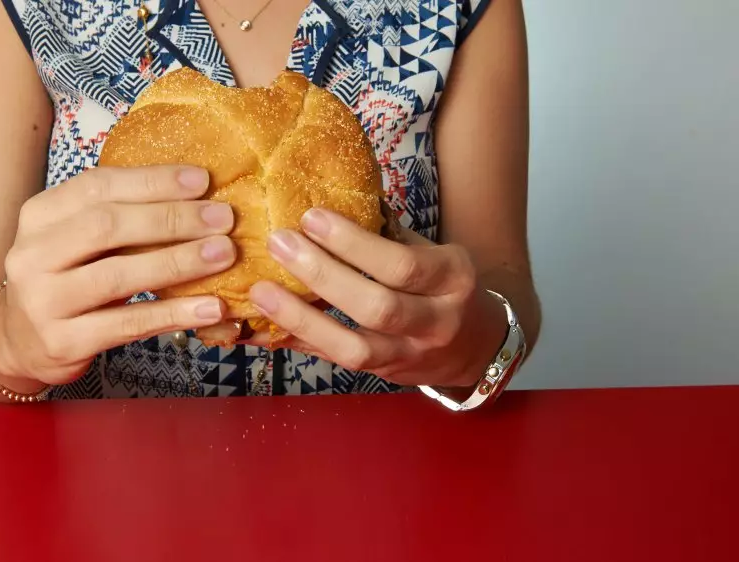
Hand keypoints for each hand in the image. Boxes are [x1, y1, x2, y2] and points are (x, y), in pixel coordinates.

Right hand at [0, 165, 236, 386]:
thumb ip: (119, 216)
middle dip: (172, 219)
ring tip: (223, 255)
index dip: (152, 181)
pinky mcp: (62, 342)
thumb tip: (197, 193)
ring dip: (178, 262)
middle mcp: (33, 254)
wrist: (19, 342)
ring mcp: (44, 301)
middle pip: (108, 226)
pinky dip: (173, 313)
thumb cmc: (65, 279)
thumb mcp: (76, 239)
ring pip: (118, 275)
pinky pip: (127, 324)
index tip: (202, 180)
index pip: (98, 186)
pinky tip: (209, 307)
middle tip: (222, 218)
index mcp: (39, 215)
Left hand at [248, 207, 505, 386]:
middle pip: (377, 307)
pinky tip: (263, 326)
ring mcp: (409, 356)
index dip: (354, 243)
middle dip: (323, 275)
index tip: (311, 217)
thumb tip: (331, 188)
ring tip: (262, 291)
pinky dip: (299, 343)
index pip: (402, 264)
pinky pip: (334, 362)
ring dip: (303, 319)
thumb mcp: (434, 251)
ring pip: (354, 348)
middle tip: (280, 244)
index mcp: (451, 279)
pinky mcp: (383, 375)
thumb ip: (388, 231)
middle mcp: (436, 322)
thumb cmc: (443, 286)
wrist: (476, 347)